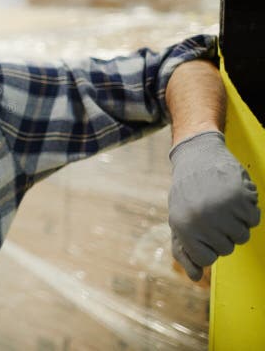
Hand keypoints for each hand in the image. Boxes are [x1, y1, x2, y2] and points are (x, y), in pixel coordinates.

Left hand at [168, 131, 259, 280]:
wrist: (197, 156)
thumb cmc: (187, 192)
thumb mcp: (179, 219)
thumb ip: (184, 249)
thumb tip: (195, 277)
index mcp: (183, 227)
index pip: (206, 259)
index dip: (209, 246)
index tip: (204, 232)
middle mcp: (201, 220)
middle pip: (227, 248)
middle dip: (222, 233)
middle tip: (211, 212)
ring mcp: (221, 209)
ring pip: (242, 236)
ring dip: (236, 222)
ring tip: (221, 204)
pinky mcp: (239, 198)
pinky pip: (254, 220)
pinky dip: (248, 210)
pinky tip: (233, 196)